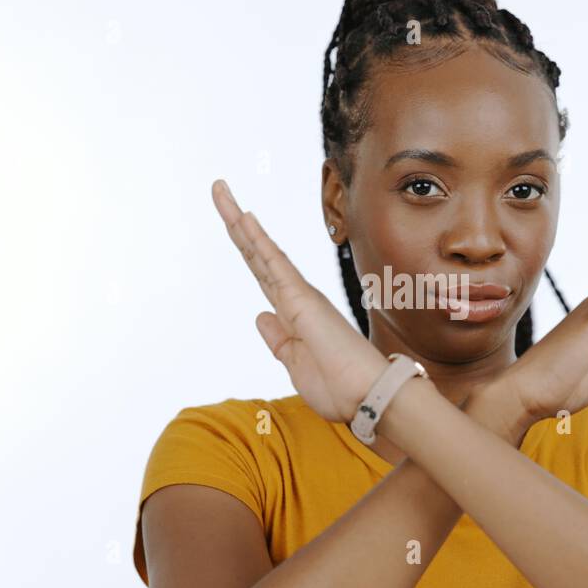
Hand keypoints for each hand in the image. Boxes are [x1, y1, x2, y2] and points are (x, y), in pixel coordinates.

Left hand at [210, 179, 387, 422]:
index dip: (246, 247)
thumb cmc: (339, 389)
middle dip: (236, 223)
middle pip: (258, 254)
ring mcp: (300, 296)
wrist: (369, 399)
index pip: (263, 273)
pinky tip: (245, 218)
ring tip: (221, 191)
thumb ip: (279, 340)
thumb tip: (261, 315)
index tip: (232, 222)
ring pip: (262, 251)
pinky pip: (276, 264)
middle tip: (219, 189)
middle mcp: (297, 298)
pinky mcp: (303, 301)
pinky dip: (259, 241)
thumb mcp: (295, 365)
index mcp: (293, 314)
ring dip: (240, 221)